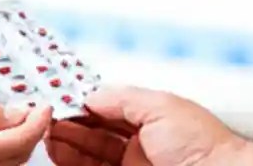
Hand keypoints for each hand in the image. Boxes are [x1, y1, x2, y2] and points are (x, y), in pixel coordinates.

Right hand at [46, 86, 252, 165]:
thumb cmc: (206, 147)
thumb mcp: (160, 107)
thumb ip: (123, 98)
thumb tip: (92, 94)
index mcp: (151, 122)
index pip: (107, 111)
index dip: (82, 106)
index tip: (60, 103)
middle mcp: (141, 146)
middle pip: (94, 135)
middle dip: (69, 126)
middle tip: (46, 120)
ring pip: (90, 156)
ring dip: (66, 145)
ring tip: (47, 136)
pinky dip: (73, 162)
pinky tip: (60, 154)